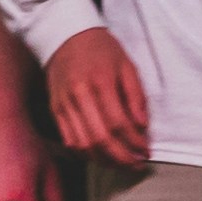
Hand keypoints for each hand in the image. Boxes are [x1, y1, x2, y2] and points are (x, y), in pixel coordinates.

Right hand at [41, 26, 152, 168]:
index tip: (146, 151)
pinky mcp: (55, 110)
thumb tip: (142, 126)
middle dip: (121, 157)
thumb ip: (136, 96)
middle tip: (136, 164)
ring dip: (105, 160)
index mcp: (100, 82)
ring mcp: (64, 105)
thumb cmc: (101, 50)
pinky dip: (86, 154)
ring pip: (83, 145)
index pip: (118, 123)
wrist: (65, 36)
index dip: (134, 142)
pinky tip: (101, 156)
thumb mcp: (126, 65)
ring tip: (122, 164)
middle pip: (100, 139)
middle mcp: (79, 96)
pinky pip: (69, 141)